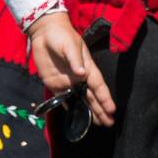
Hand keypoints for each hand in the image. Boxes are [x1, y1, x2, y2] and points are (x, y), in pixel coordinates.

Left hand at [27, 12, 115, 126]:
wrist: (45, 33)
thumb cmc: (61, 36)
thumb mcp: (69, 45)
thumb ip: (74, 59)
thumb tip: (81, 74)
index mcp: (87, 68)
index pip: (98, 86)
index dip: (105, 98)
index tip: (112, 109)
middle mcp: (80, 78)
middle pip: (92, 97)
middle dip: (101, 110)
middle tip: (110, 123)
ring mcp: (68, 82)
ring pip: (81, 100)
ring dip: (89, 112)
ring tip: (99, 124)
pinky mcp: (55, 85)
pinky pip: (65, 100)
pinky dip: (71, 109)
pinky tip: (77, 119)